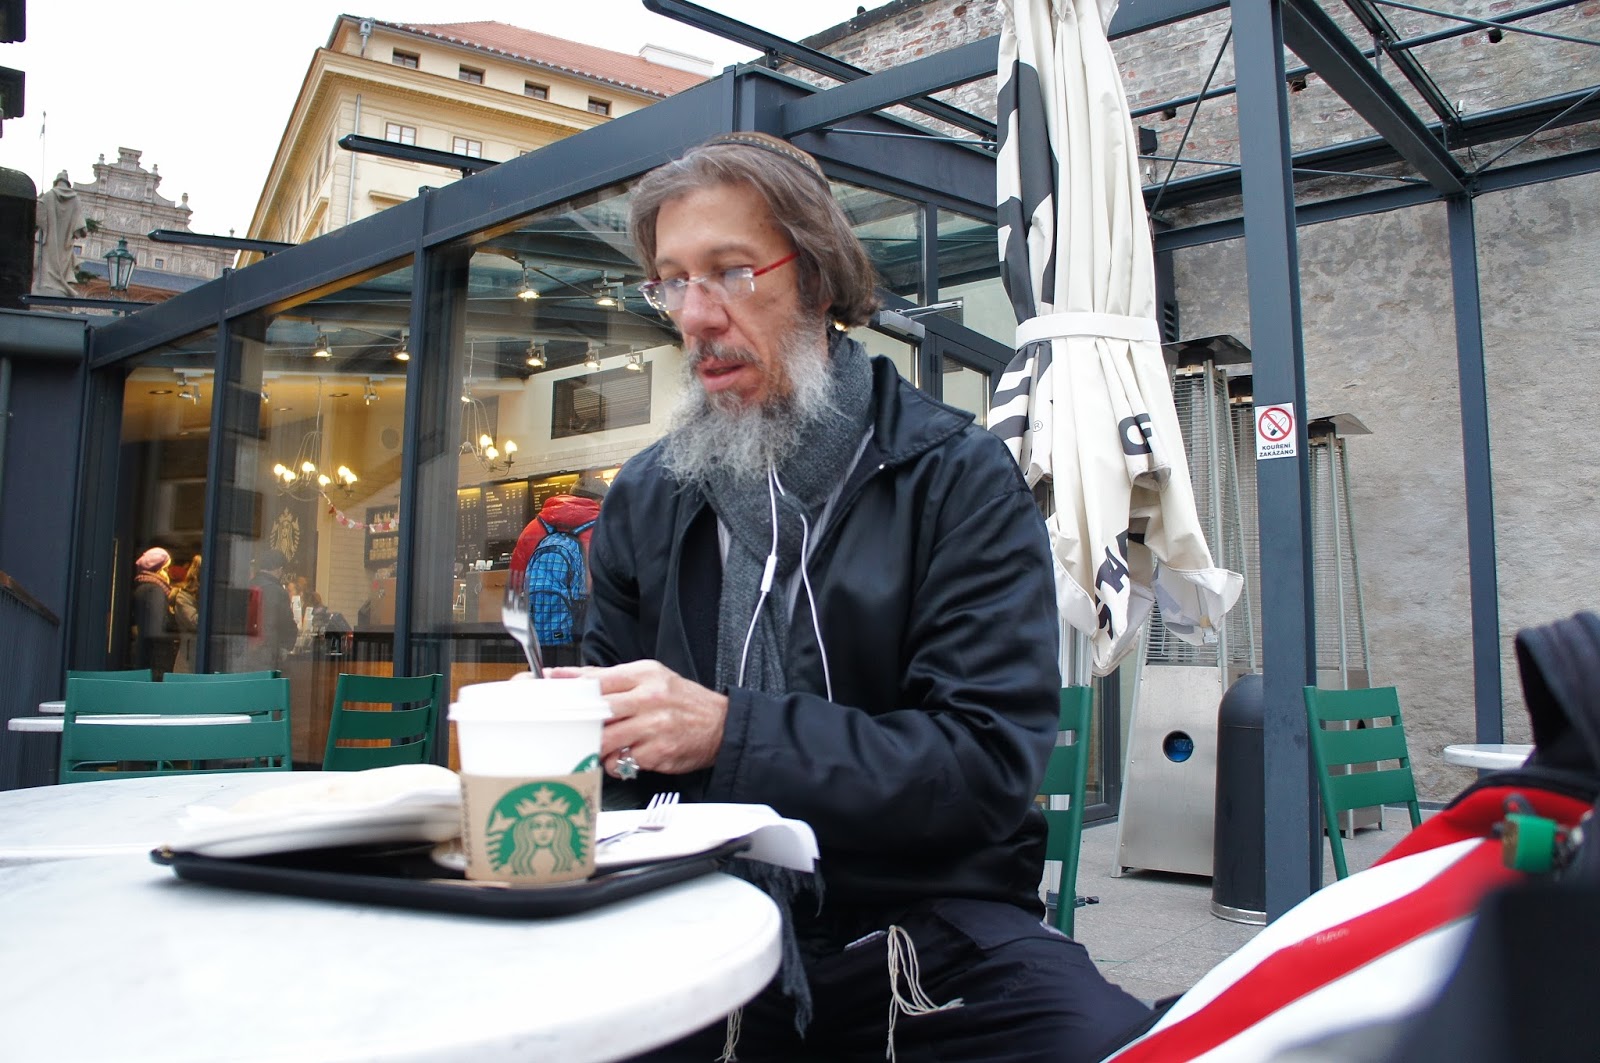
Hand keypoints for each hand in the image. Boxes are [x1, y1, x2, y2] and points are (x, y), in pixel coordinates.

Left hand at [545, 660, 727, 777]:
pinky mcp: (658, 752)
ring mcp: (654, 727)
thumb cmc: (682, 702)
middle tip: (570, 727)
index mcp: (645, 676)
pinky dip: (615, 763)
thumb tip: (572, 676)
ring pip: (606, 740)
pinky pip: (621, 762)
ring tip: (600, 745)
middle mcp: (649, 699)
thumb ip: (612, 678)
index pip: (599, 679)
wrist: (721, 725)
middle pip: (599, 711)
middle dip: (580, 721)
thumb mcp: (652, 678)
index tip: (549, 685)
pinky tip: (623, 756)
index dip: (571, 684)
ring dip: (597, 747)